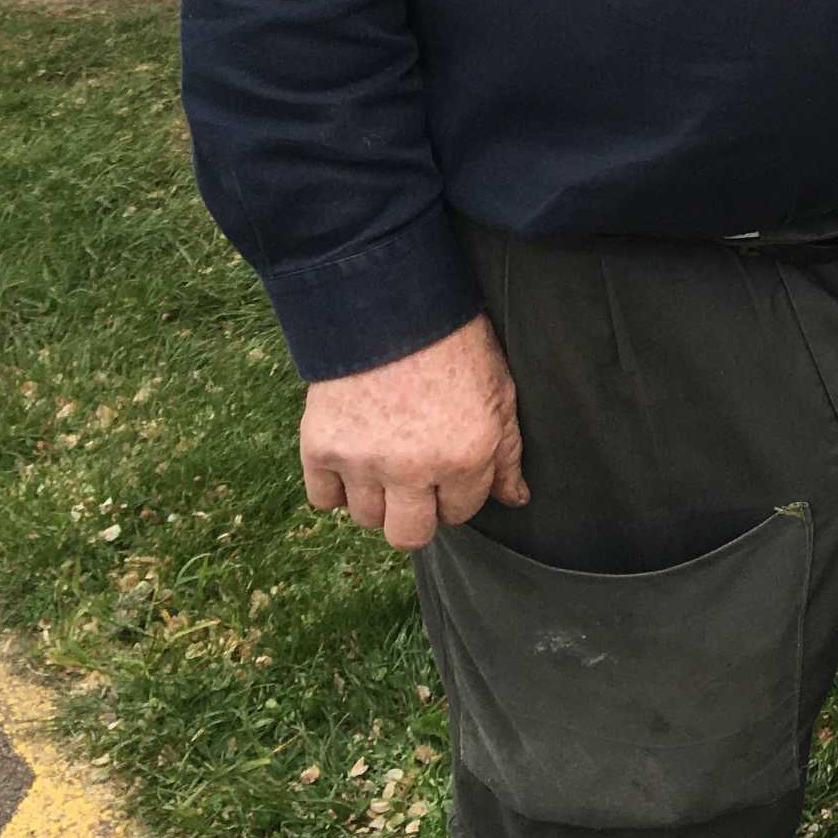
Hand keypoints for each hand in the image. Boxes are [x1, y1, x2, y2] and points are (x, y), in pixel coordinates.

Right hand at [298, 314, 527, 551]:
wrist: (390, 302)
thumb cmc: (456, 344)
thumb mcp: (499, 392)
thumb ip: (507, 454)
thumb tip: (516, 500)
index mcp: (466, 456)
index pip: (460, 513)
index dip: (458, 491)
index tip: (450, 465)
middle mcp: (414, 469)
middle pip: (408, 535)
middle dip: (417, 513)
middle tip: (416, 479)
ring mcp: (363, 462)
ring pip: (367, 519)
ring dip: (377, 497)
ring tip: (384, 458)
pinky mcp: (321, 448)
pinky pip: (324, 500)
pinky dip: (336, 486)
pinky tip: (352, 457)